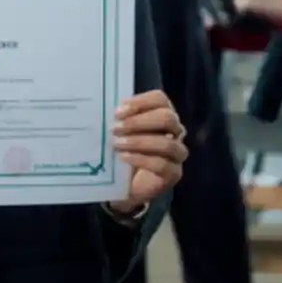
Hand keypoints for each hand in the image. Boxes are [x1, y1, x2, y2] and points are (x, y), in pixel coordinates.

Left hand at [111, 90, 187, 209]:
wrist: (124, 183)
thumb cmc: (123, 149)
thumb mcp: (119, 130)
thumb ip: (119, 118)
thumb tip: (104, 108)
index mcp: (162, 113)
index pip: (160, 99)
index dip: (140, 102)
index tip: (118, 112)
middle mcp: (175, 131)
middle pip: (167, 118)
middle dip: (139, 122)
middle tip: (115, 129)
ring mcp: (177, 153)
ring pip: (167, 144)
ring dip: (140, 142)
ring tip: (117, 144)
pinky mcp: (174, 173)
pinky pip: (163, 165)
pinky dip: (141, 159)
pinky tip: (124, 158)